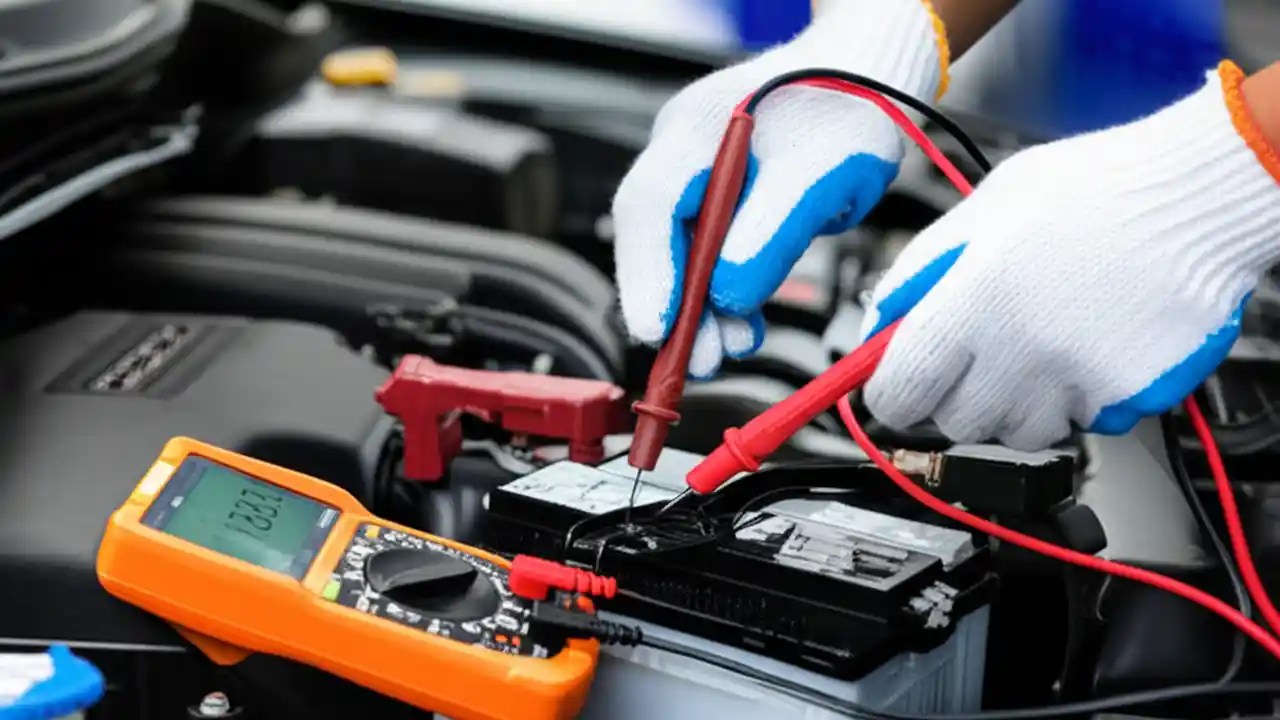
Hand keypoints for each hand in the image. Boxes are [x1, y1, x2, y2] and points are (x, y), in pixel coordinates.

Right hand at [612, 0, 947, 377]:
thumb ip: (770, 237)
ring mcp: (698, 173)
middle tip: (700, 360)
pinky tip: (741, 324)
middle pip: (655, 239)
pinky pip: (708, 251)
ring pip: (680, 252)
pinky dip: (722, 291)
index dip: (647, 275)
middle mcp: (684, 151)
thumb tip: (728, 298)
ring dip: (701, 308)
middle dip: (675, 306)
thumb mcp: (818, 177)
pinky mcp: (721, 196)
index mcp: (697, 131)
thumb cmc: (850, 107)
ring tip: (729, 349)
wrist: (870, 73)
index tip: (658, 330)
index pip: (648, 208)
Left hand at [862, 62, 1279, 450]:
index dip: (893, 393)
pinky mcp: (1125, 397)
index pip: (899, 392)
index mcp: (973, 299)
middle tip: (983, 351)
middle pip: (956, 422)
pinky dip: (1078, 400)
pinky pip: (1081, 424)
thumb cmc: (1093, 189)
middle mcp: (1021, 348)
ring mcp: (1076, 380)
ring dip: (1018, 403)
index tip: (901, 386)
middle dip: (959, 394)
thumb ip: (919, 273)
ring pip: (1017, 433)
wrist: (1199, 194)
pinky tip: (1091, 346)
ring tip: (1044, 342)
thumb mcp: (983, 208)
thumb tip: (879, 327)